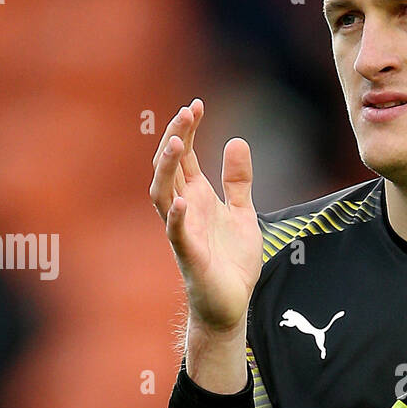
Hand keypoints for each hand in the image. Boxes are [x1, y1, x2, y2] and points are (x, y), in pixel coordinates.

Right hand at [149, 99, 261, 334]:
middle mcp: (184, 209)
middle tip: (187, 112)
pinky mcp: (189, 256)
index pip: (185, 156)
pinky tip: (182, 201)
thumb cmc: (232, 260)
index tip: (196, 104)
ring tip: (177, 143)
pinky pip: (176, 234)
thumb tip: (237, 140)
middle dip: (176, 138)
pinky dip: (177, 217)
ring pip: (163, 194)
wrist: (230, 303)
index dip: (187, 129)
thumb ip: (238, 181)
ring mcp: (183, 231)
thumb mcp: (243, 213)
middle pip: (169, 167)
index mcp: (197, 196)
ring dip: (167, 169)